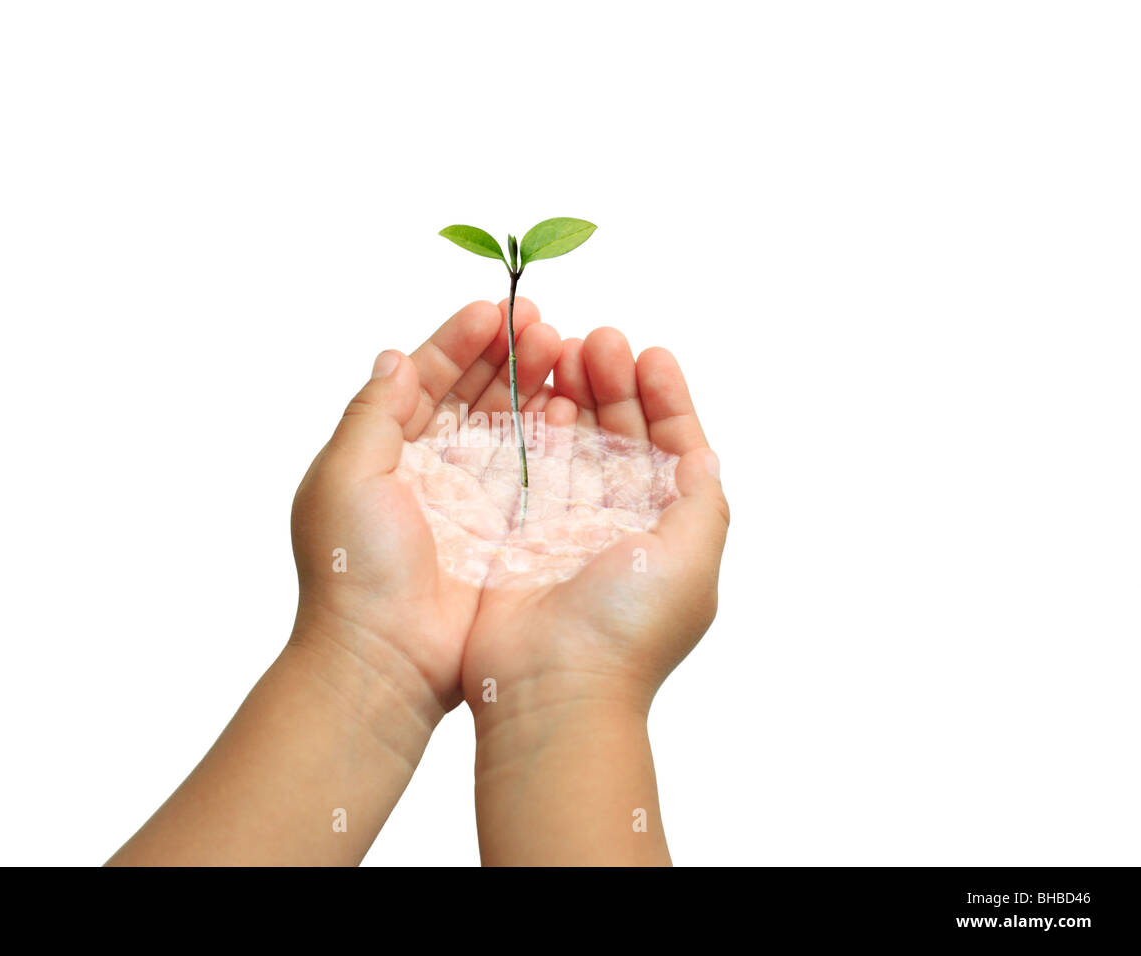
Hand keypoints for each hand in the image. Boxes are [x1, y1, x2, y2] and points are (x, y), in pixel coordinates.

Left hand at [290, 298, 561, 714]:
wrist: (384, 659)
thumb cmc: (352, 568)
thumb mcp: (345, 475)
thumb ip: (372, 411)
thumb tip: (394, 355)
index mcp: (383, 449)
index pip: (424, 378)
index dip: (458, 341)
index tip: (494, 310)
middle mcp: (428, 468)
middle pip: (472, 395)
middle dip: (505, 354)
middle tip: (540, 323)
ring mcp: (469, 499)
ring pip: (508, 425)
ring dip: (532, 384)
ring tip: (563, 350)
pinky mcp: (504, 531)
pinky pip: (534, 471)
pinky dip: (552, 435)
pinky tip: (572, 404)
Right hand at [436, 326, 727, 722]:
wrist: (551, 688)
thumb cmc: (627, 631)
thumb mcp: (692, 560)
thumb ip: (705, 503)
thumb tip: (704, 456)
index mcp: (668, 531)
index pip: (674, 448)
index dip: (666, 399)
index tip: (650, 354)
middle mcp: (621, 527)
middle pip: (622, 436)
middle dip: (615, 384)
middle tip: (600, 340)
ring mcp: (568, 529)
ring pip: (576, 443)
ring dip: (577, 395)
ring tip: (567, 350)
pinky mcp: (520, 534)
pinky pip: (530, 467)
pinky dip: (537, 429)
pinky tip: (541, 396)